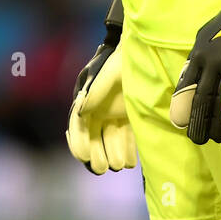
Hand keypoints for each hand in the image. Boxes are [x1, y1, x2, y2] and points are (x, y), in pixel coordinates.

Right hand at [66, 0, 137, 173]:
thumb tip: (80, 111)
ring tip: (120, 164)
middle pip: (92, 137)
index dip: (78, 142)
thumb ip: (95, 91)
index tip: (84, 156)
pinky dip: (127, 149)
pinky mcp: (128, 116)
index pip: (77, 125)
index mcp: (87, 99)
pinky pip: (125, 137)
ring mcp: (113, 114)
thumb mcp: (108, 73)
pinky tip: (131, 161)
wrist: (142, 52)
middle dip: (96, 153)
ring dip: (113, 153)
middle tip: (104, 167)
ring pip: (109, 139)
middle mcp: (98, 109)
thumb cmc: (121, 60)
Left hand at [169, 0, 220, 144]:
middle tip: (198, 139)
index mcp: (197, 57)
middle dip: (198, 124)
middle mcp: (212, 64)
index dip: (182, 110)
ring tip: (217, 139)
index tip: (181, 124)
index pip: (186, 89)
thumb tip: (188, 84)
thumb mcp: (200, 40)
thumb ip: (194, 62)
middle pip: (203, 101)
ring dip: (219, 126)